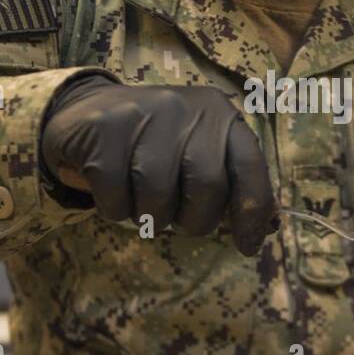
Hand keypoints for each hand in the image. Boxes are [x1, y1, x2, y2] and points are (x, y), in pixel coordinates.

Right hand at [41, 73, 276, 255]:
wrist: (85, 111)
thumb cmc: (154, 144)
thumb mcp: (197, 152)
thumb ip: (231, 185)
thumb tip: (268, 227)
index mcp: (219, 115)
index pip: (250, 165)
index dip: (252, 211)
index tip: (248, 246)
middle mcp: (187, 108)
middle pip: (206, 187)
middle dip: (193, 220)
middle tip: (176, 218)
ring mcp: (143, 115)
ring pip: (158, 196)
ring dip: (149, 216)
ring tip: (140, 198)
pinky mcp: (104, 131)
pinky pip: (116, 198)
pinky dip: (115, 208)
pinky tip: (112, 188)